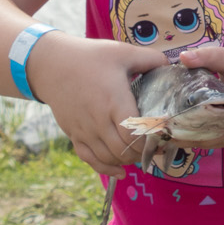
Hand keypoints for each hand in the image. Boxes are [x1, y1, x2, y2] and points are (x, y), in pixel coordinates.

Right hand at [24, 36, 168, 176]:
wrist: (50, 64)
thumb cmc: (89, 57)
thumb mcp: (123, 52)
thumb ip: (151, 59)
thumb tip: (172, 64)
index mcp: (113, 101)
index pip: (133, 133)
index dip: (150, 139)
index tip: (163, 135)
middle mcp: (98, 120)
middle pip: (123, 150)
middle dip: (143, 152)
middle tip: (157, 146)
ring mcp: (84, 130)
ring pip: (109, 157)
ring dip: (127, 159)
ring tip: (142, 153)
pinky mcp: (74, 135)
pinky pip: (89, 159)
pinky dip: (106, 168)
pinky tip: (120, 172)